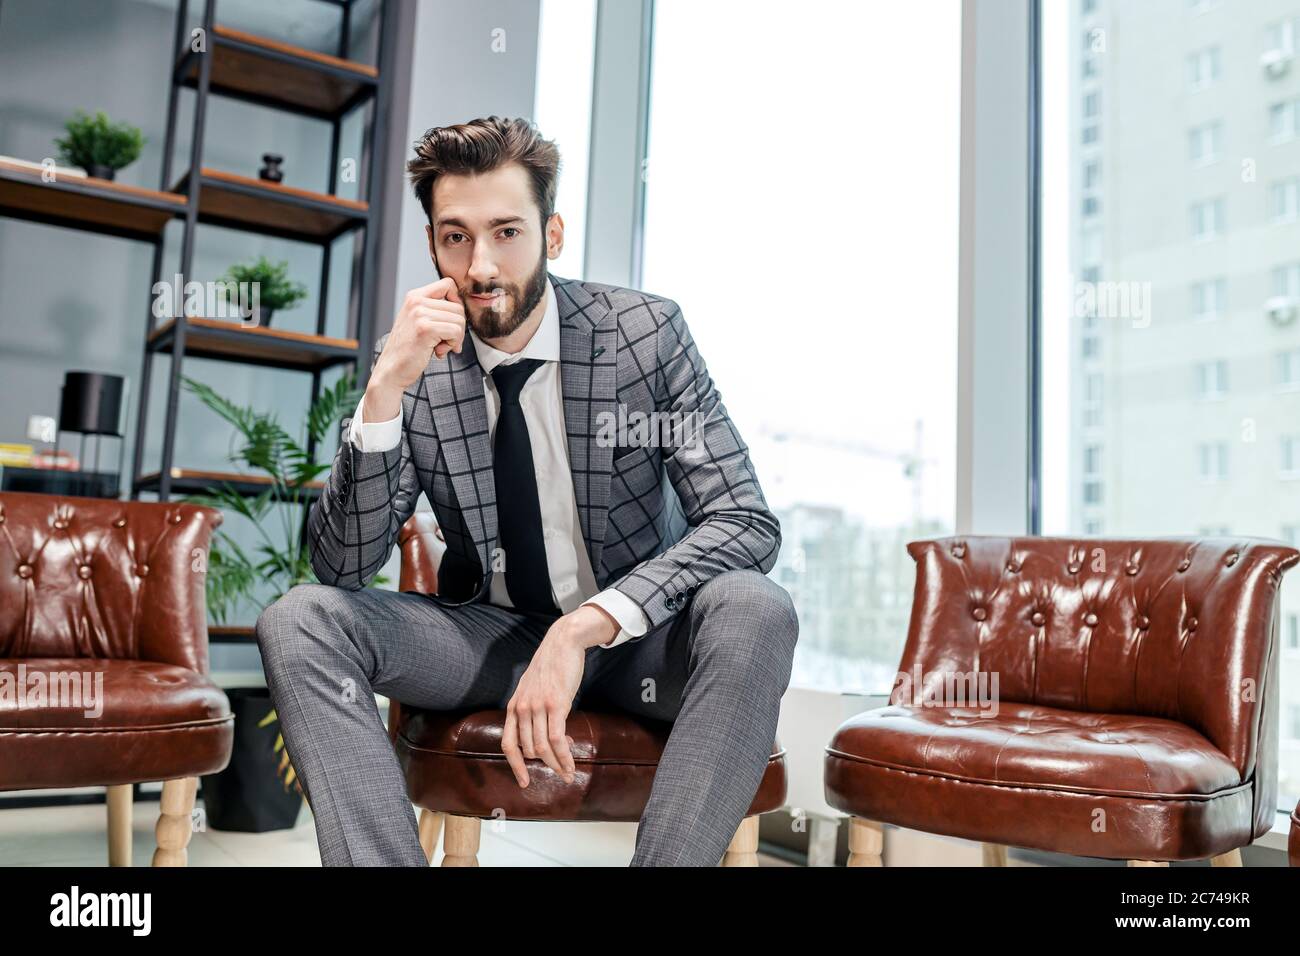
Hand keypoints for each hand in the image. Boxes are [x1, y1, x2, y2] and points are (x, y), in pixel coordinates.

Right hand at [364, 278, 464, 421]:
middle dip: (457, 328)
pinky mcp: (425, 329)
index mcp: (415, 296)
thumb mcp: (420, 322)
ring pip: (460, 320)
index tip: (450, 321)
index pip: (448, 284)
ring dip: (456, 338)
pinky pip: (456, 332)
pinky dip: (453, 344)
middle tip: (444, 342)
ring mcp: (420, 313)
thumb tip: (463, 308)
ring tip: (439, 347)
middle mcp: (416, 301)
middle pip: (458, 307)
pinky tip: (439, 352)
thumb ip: (436, 311)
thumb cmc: (409, 349)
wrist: (392, 370)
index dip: (456, 303)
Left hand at [501, 605, 617, 787]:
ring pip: (543, 748)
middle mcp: (522, 709)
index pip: (508, 743)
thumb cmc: (550, 666)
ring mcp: (538, 707)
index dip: (515, 766)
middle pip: (529, 749)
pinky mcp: (556, 705)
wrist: (562, 643)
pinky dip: (564, 757)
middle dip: (545, 764)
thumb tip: (539, 732)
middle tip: (560, 770)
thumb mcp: (531, 688)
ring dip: (556, 765)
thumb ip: (530, 709)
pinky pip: (557, 740)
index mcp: (514, 706)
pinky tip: (571, 765)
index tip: (524, 782)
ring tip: (567, 773)